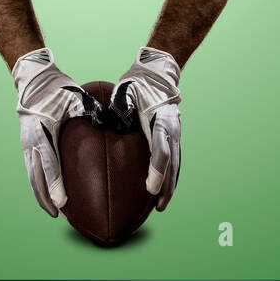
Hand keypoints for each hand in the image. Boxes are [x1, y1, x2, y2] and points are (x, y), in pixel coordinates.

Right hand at [12, 48, 101, 216]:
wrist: (33, 79)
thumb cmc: (57, 88)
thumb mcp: (76, 97)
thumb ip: (92, 110)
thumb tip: (113, 123)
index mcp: (42, 130)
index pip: (49, 163)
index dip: (54, 184)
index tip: (62, 202)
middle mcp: (31, 140)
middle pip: (36, 176)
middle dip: (45, 197)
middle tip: (58, 214)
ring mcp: (27, 143)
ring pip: (32, 175)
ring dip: (41, 194)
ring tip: (53, 211)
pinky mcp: (27, 144)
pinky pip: (32, 169)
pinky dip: (39, 184)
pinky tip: (50, 194)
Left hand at [109, 47, 181, 210]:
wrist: (156, 74)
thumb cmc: (137, 84)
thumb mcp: (125, 93)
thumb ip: (118, 109)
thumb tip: (103, 126)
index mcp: (162, 118)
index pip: (162, 149)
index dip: (157, 170)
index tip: (150, 188)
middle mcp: (173, 127)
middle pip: (174, 163)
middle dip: (167, 186)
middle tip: (158, 206)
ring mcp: (176, 133)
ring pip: (176, 164)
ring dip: (170, 185)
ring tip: (160, 205)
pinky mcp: (173, 136)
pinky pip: (173, 160)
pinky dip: (169, 176)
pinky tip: (159, 190)